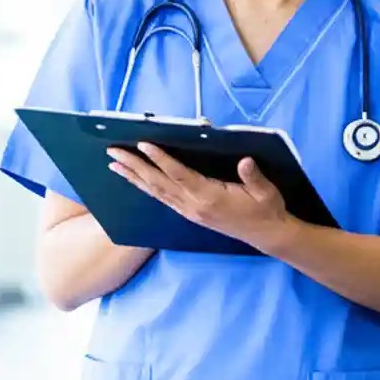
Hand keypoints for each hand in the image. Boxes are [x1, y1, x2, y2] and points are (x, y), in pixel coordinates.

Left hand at [107, 142, 297, 250]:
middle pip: (158, 183)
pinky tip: (135, 180)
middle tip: (113, 152)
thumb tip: (245, 161)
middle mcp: (194, 206)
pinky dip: (145, 188)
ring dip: (134, 177)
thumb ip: (254, 177)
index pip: (179, 175)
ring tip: (114, 165)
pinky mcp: (189, 215)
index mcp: (210, 197)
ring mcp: (189, 212)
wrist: (267, 235)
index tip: (143, 144)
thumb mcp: (266, 192)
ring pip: (155, 192)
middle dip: (134, 166)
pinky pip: (162, 199)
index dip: (160, 159)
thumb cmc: (266, 209)